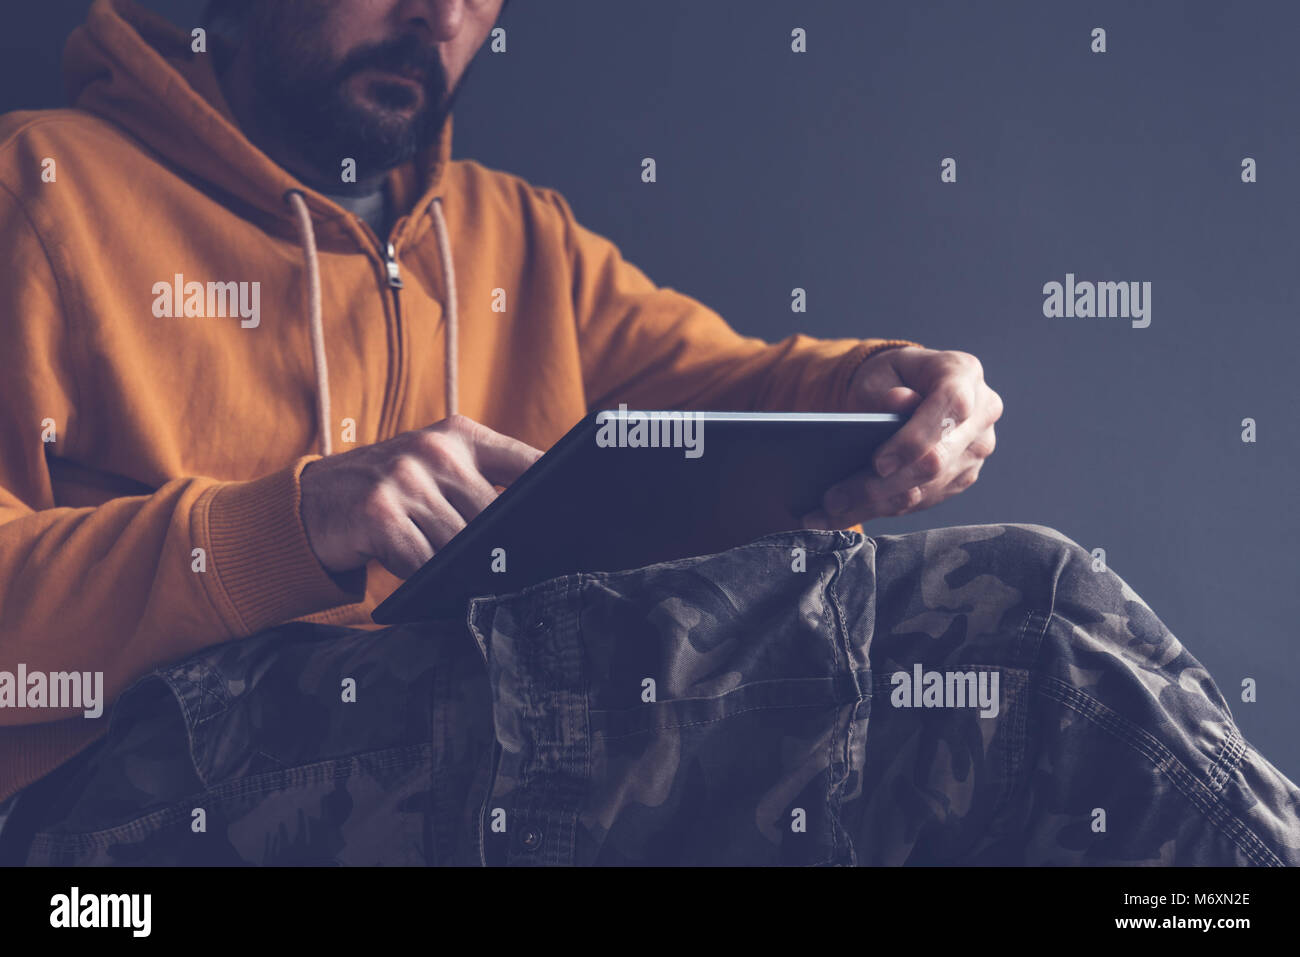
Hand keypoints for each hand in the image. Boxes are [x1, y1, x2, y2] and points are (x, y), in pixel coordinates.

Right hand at [299, 414, 543, 578]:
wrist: (309, 504)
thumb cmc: (389, 492)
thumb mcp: (436, 469)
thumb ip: (483, 485)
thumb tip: (541, 530)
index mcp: (459, 436)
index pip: (528, 462)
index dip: (559, 493)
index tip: (582, 520)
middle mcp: (434, 450)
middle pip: (498, 517)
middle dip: (507, 551)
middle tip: (522, 577)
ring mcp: (405, 480)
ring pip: (463, 545)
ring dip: (466, 571)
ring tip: (472, 583)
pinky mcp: (380, 514)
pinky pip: (425, 563)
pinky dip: (432, 582)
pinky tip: (431, 585)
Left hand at [801, 346, 1002, 528]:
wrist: (907, 387)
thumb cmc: (891, 376)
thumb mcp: (881, 371)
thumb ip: (887, 387)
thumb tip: (898, 403)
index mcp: (964, 374)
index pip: (950, 408)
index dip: (914, 440)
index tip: (877, 464)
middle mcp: (981, 414)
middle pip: (936, 460)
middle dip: (882, 485)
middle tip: (834, 499)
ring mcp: (975, 449)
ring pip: (926, 489)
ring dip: (874, 505)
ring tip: (827, 512)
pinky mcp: (962, 476)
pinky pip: (923, 500)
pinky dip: (882, 509)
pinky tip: (845, 513)